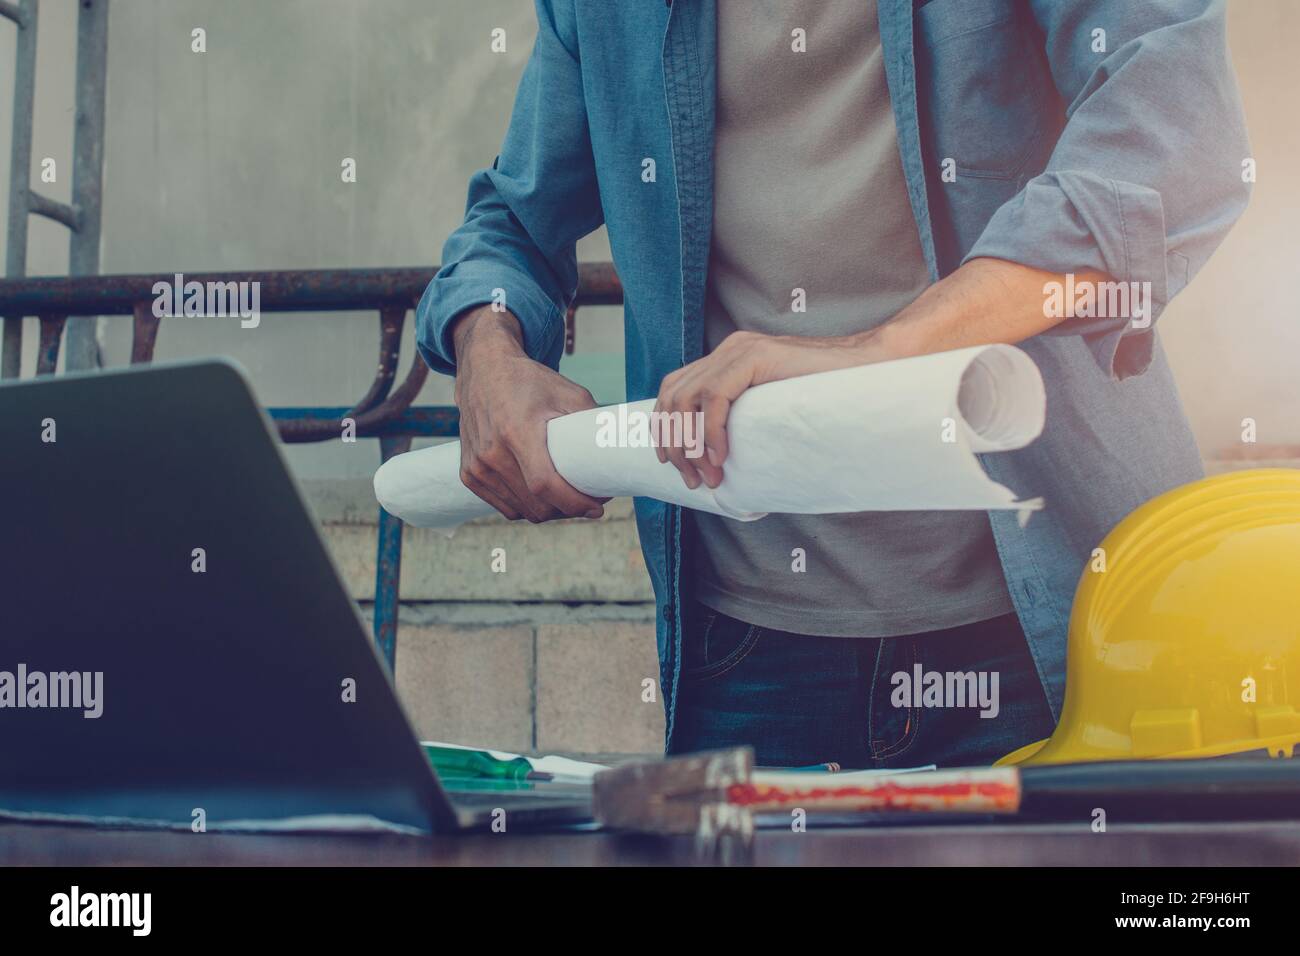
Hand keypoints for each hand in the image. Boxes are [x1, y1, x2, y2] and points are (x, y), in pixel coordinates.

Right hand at [452, 306, 608, 521]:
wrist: (483, 370)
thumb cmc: (530, 381)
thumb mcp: (569, 393)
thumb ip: (592, 423)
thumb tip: (618, 452)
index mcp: (517, 431)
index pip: (545, 485)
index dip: (574, 504)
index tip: (597, 507)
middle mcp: (492, 452)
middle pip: (536, 505)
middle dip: (567, 511)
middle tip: (588, 502)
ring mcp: (477, 465)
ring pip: (521, 511)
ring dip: (548, 512)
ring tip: (567, 500)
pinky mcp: (469, 473)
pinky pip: (503, 506)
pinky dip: (525, 508)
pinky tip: (542, 499)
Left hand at [653, 329, 884, 488]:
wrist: (869, 368)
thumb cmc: (829, 399)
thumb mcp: (774, 412)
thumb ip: (748, 420)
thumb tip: (723, 461)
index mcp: (728, 360)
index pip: (675, 390)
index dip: (665, 429)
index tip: (675, 466)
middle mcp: (728, 350)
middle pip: (673, 396)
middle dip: (673, 444)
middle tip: (692, 480)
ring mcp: (741, 350)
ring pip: (687, 398)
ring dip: (690, 443)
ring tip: (708, 475)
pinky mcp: (756, 356)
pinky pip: (715, 396)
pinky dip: (711, 431)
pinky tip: (722, 457)